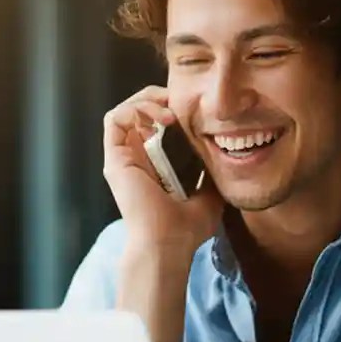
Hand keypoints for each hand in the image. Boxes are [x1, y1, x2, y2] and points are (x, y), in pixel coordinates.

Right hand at [102, 85, 222, 255]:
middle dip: (159, 97)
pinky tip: (164, 118)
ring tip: (171, 110)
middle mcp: (134, 158)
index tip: (194, 109)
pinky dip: (137, 108)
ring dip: (148, 100)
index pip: (154, 123)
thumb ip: (211, 174)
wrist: (168, 244)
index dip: (170, 107)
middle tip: (181, 101)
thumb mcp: (209, 195)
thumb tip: (225, 157)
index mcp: (153, 164)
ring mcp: (122, 158)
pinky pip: (114, 118)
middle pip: (138, 111)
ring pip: (124, 110)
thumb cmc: (186, 229)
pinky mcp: (115, 159)